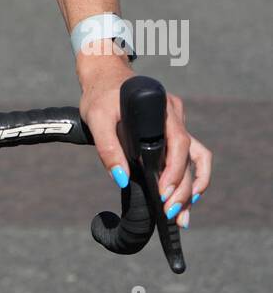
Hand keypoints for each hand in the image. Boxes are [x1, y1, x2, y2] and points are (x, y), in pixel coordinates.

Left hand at [78, 56, 211, 229]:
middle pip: (190, 156)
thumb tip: (122, 179)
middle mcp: (175, 115)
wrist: (105, 76)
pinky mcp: (173, 130)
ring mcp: (177, 122)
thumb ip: (108, 147)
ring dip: (192, 187)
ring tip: (182, 216)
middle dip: (183, 189)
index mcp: (161, 108)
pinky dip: (191, 177)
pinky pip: (190, 155)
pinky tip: (186, 198)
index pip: (178, 142)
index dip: (175, 170)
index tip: (164, 193)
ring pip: (196, 158)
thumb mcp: (96, 117)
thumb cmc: (100, 95)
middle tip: (170, 214)